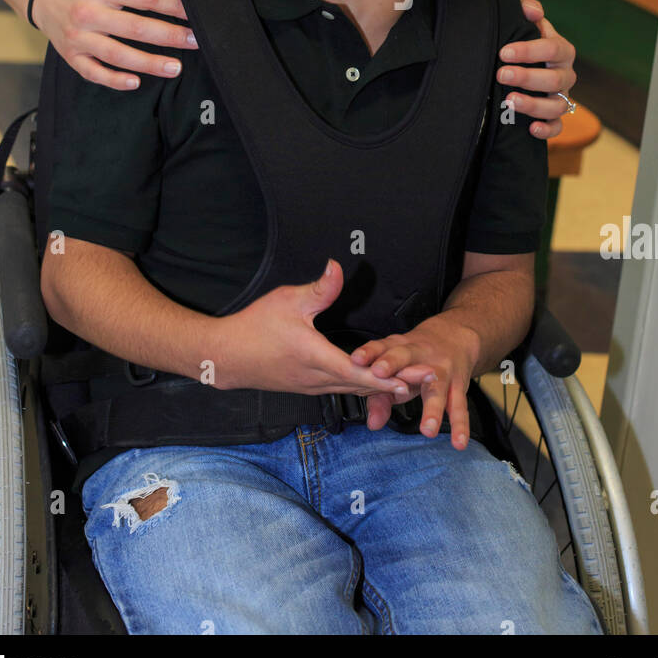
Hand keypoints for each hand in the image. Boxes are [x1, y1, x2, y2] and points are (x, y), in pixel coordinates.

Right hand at [31, 0, 198, 88]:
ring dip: (148, 63)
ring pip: (117, 54)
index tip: (193, 12)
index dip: (171, 4)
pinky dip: (114, 80)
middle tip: (195, 41)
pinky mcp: (72, 56)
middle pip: (135, 27)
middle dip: (168, 36)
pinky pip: (93, 72)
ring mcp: (79, 37)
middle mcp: (89, 13)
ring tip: (175, 67)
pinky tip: (136, 82)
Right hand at [213, 260, 413, 400]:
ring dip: (385, 387)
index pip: (362, 373)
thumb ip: (319, 288)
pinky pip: (344, 389)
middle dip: (401, 382)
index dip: (393, 376)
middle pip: (367, 386)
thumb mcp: (288, 300)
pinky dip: (366, 388)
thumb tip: (337, 267)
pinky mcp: (308, 387)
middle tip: (431, 377)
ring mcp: (313, 386)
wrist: (226, 357)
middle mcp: (319, 378)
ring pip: (356, 390)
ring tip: (414, 382)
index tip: (418, 374)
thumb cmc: (255, 328)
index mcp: (317, 358)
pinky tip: (379, 384)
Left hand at [349, 314, 479, 450]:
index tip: (357, 359)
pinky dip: (460, 426)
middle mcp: (420, 354)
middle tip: (379, 373)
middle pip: (405, 356)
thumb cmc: (416, 359)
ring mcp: (441, 370)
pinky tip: (459, 443)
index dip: (369, 352)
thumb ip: (379, 395)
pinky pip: (459, 407)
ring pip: (436, 387)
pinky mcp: (458, 385)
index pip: (381, 346)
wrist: (455, 337)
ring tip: (428, 430)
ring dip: (432, 409)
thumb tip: (372, 424)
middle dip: (392, 363)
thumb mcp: (397, 371)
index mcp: (399, 347)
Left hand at [498, 0, 576, 139]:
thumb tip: (532, 11)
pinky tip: (530, 128)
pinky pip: (557, 127)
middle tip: (501, 74)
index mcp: (561, 50)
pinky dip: (547, 130)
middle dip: (528, 77)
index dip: (529, 50)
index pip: (553, 48)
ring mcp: (561, 97)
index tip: (504, 52)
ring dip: (534, 105)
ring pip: (558, 106)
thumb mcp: (524, 22)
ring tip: (509, 101)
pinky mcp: (553, 117)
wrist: (518, 63)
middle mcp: (565, 74)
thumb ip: (527, 10)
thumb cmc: (522, 40)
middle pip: (555, 79)